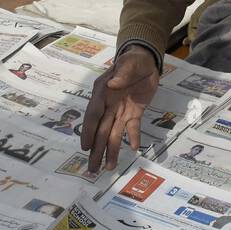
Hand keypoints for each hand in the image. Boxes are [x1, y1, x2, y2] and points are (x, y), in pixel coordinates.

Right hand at [82, 46, 159, 172]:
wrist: (145, 60)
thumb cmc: (132, 60)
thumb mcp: (129, 62)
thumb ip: (122, 72)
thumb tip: (112, 84)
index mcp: (102, 93)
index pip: (94, 114)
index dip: (89, 130)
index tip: (85, 146)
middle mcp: (108, 106)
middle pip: (101, 131)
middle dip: (96, 150)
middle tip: (92, 169)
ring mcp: (121, 111)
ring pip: (114, 134)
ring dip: (111, 151)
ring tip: (109, 168)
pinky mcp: (134, 113)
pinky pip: (133, 128)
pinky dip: (133, 138)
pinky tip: (133, 150)